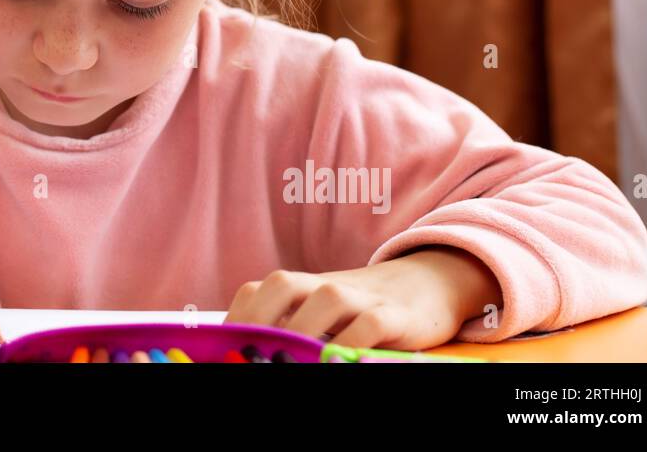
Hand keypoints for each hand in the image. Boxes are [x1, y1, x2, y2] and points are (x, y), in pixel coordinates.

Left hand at [224, 247, 501, 349]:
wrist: (423, 285)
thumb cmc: (357, 310)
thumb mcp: (318, 315)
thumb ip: (285, 330)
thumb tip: (243, 355)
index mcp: (299, 286)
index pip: (256, 292)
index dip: (237, 319)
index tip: (223, 348)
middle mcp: (324, 286)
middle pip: (283, 285)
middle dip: (261, 318)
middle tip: (249, 353)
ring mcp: (360, 297)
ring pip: (326, 299)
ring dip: (304, 329)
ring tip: (290, 359)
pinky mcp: (393, 314)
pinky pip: (369, 323)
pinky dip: (351, 342)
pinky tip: (337, 360)